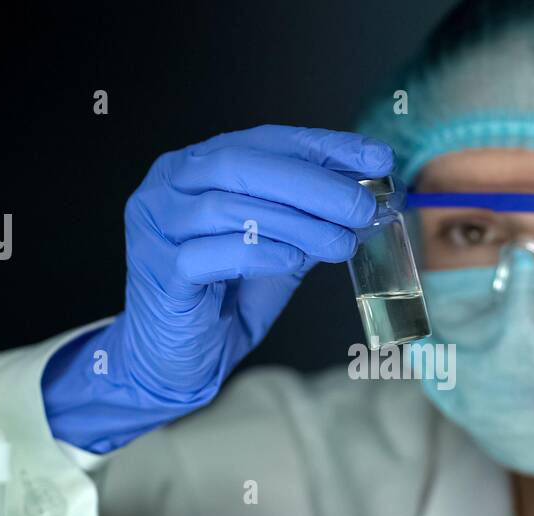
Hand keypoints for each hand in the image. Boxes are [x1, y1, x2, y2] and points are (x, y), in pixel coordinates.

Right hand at [42, 125, 393, 452]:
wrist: (178, 357)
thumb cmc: (225, 297)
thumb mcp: (278, 246)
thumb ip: (309, 218)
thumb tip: (366, 198)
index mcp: (195, 165)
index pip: (265, 140)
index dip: (323, 147)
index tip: (376, 158)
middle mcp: (168, 186)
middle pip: (242, 164)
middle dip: (312, 183)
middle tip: (361, 205)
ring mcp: (158, 227)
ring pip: (228, 207)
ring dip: (297, 222)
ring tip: (342, 242)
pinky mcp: (160, 271)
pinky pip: (212, 253)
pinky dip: (260, 253)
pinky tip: (295, 260)